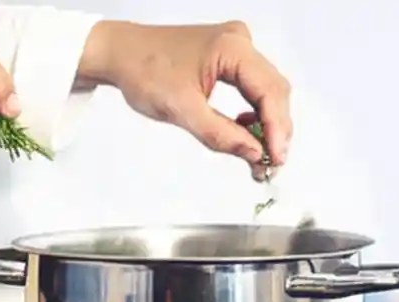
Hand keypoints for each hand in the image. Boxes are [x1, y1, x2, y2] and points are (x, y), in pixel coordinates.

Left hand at [79, 21, 291, 178]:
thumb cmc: (143, 70)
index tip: (276, 158)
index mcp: (231, 48)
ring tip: (257, 152)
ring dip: (266, 121)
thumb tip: (252, 152)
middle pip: (274, 90)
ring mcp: (236, 46)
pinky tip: (244, 129)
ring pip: (266, 89)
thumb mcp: (181, 110)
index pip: (269, 91)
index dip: (276, 129)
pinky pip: (252, 85)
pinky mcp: (229, 55)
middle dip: (274, 128)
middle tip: (269, 162)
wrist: (121, 54)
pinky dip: (253, 110)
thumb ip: (220, 134)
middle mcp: (239, 41)